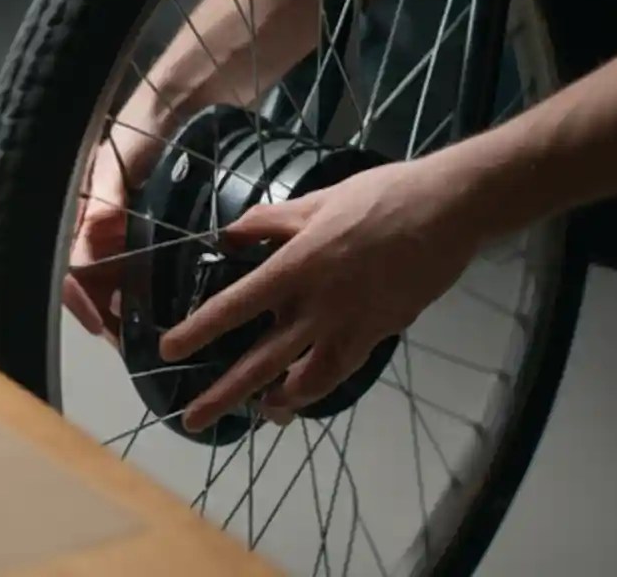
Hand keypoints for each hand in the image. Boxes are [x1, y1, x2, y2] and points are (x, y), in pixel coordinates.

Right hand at [63, 90, 175, 343]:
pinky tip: (165, 305)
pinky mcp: (143, 230)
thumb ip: (105, 198)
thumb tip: (92, 236)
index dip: (81, 298)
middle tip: (130, 342)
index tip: (101, 325)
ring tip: (148, 332)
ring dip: (125, 306)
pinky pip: (138, 267)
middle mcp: (93, 225)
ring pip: (113, 279)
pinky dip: (145, 289)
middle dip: (105, 313)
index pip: (69, 266)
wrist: (180, 106)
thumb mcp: (117, 162)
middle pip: (89, 281)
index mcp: (77, 211)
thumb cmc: (140, 130)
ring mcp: (119, 230)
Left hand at [158, 159, 484, 432]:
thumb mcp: (315, 200)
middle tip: (192, 420)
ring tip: (258, 413)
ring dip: (278, 402)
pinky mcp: (378, 334)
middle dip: (224, 394)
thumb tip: (228, 236)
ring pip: (306, 380)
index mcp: (296, 265)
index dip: (200, 330)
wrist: (448, 210)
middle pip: (262, 360)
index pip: (235, 305)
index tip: (168, 350)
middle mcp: (317, 305)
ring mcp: (349, 325)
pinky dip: (317, 387)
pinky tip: (301, 393)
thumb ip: (268, 222)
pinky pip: (340, 371)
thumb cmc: (380, 196)